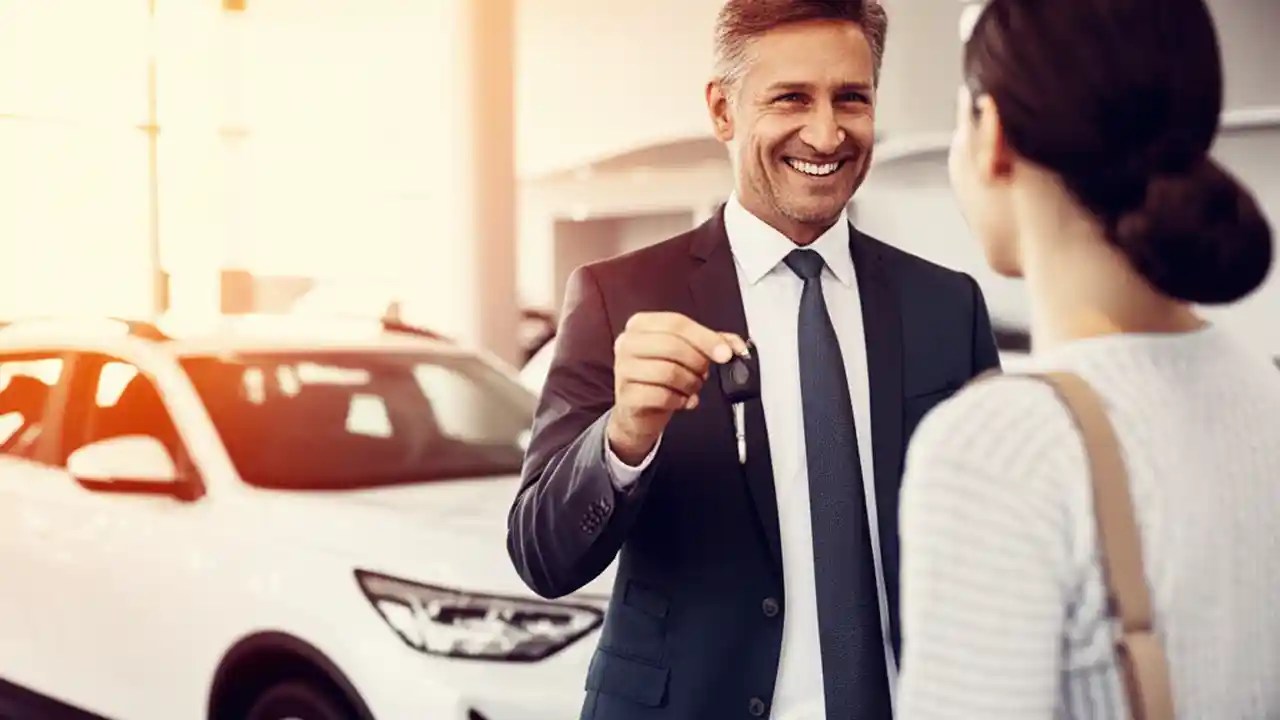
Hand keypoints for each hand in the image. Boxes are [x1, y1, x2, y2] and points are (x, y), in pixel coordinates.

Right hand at [608, 312, 746, 464]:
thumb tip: (736, 346)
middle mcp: (627, 343)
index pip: (676, 323)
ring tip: (692, 388)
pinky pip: (660, 395)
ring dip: (689, 383)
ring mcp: (623, 370)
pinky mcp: (626, 395)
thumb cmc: (661, 378)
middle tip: (704, 373)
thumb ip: (713, 344)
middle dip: (697, 362)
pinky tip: (681, 401)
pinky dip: (679, 400)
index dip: (705, 338)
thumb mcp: (686, 354)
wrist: (638, 413)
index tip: (725, 353)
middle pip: (672, 345)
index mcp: (640, 324)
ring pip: (667, 372)